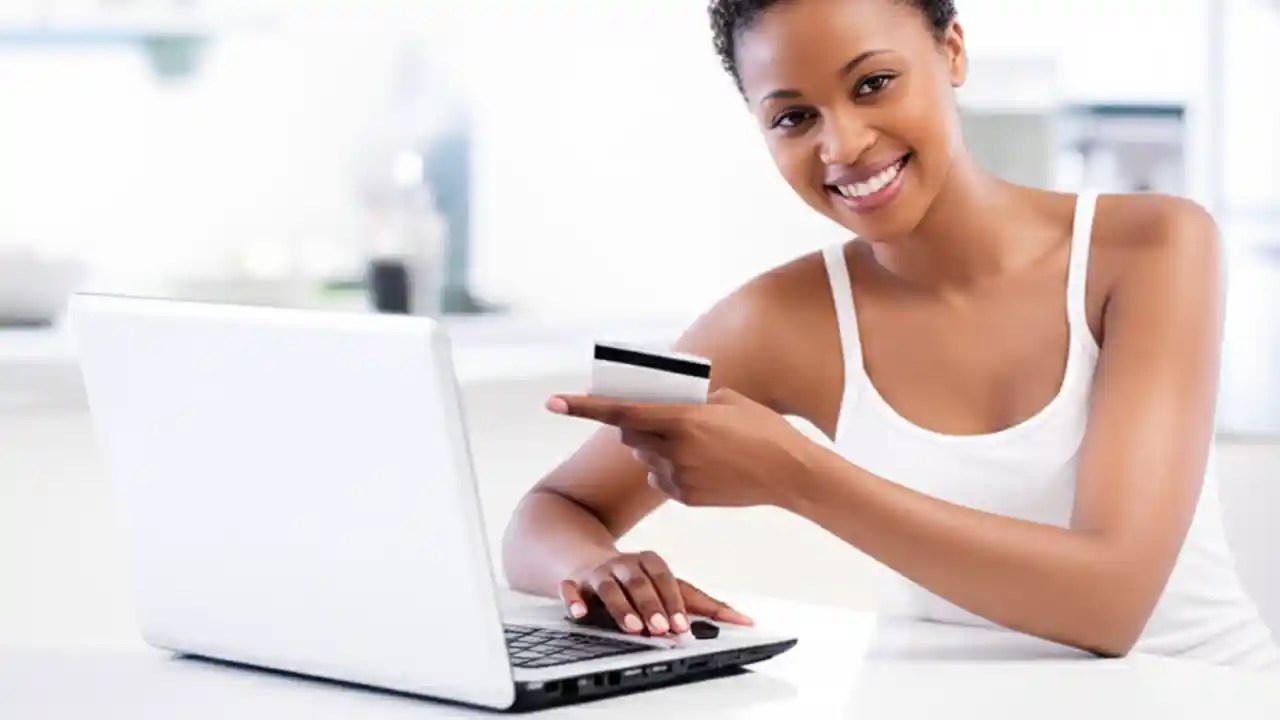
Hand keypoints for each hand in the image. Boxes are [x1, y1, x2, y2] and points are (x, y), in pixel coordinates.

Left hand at [546, 388, 817, 508]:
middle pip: (628, 435)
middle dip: (633, 424)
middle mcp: (673, 450)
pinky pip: (661, 478)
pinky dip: (671, 468)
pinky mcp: (685, 497)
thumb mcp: (725, 399)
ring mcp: (678, 477)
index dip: (582, 406)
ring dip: (656, 447)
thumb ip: (687, 399)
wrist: (790, 473)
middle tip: (659, 417)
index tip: (552, 402)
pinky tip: (705, 465)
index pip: (620, 411)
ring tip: (698, 444)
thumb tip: (660, 402)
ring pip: (644, 458)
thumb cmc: (761, 428)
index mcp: (681, 420)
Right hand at [559, 550, 753, 635]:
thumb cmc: (635, 580)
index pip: (666, 578)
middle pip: (639, 582)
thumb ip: (701, 604)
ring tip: (632, 627)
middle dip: (651, 605)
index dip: (674, 601)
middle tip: (661, 628)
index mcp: (649, 563)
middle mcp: (624, 564)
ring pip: (608, 586)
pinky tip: (580, 613)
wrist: (585, 560)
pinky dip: (574, 600)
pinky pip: (570, 589)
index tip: (683, 626)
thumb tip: (744, 619)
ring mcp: (598, 572)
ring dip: (621, 607)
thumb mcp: (668, 588)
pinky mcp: (574, 582)